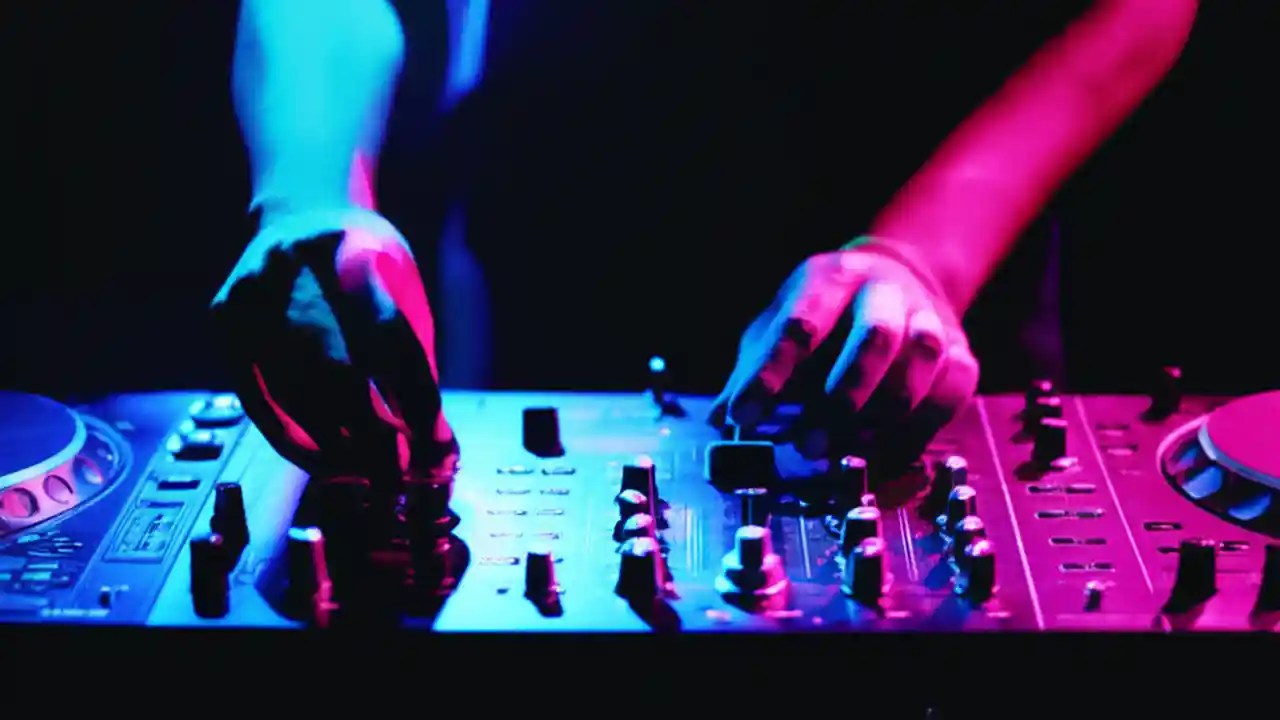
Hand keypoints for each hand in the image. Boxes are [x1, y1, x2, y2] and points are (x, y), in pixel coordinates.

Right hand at [211, 210, 455, 483]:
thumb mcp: (402, 289)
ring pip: (291, 390)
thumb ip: (413, 360)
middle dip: (370, 435)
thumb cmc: (364, 259)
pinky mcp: (226, 318)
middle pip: (336, 369)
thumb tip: (433, 441)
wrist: (297, 208)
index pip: (390, 338)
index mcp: (356, 251)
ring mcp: (254, 293)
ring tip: (364, 477)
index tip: (434, 447)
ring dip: (332, 446)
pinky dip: (291, 436)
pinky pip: (256, 395)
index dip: (412, 399)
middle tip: (395, 477)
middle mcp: (297, 270)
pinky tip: (321, 461)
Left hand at [713, 237, 978, 465]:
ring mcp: (927, 317)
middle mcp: (883, 291)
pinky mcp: (959, 349)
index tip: (745, 417)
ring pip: (923, 357)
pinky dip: (922, 423)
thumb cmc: (823, 313)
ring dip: (885, 411)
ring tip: (849, 449)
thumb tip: (719, 419)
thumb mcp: (778, 326)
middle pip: (875, 336)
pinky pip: (953, 385)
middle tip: (809, 445)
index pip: (799, 324)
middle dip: (842, 396)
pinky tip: (888, 450)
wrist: (895, 277)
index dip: (770, 375)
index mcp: (830, 278)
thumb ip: (752, 370)